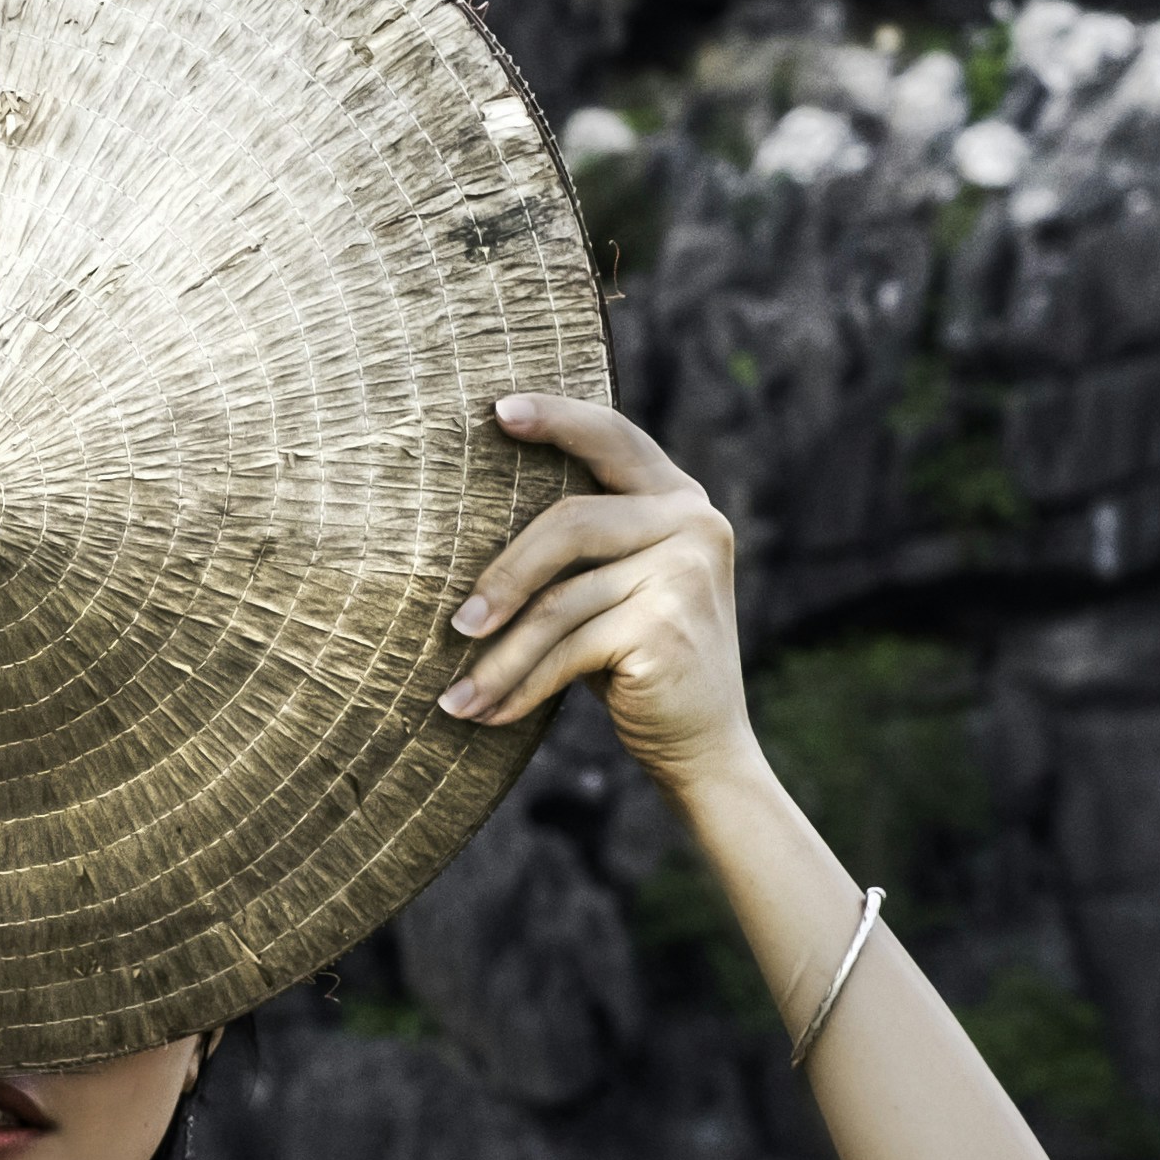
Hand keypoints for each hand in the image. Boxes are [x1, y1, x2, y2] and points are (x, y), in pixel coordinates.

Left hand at [434, 392, 752, 787]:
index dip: (557, 418)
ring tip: (455, 696)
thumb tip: (467, 518)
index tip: (497, 411)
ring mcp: (684, 571)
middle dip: (501, 577)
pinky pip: (567, 648)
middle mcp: (693, 522)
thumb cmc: (635, 661)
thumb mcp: (613, 589)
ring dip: (498, 657)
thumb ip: (579, 546)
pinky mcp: (665, 625)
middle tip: (455, 625)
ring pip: (558, 601)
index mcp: (679, 500)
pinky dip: (520, 686)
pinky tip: (489, 713)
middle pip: (569, 523)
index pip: (614, 438)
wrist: (704, 748)